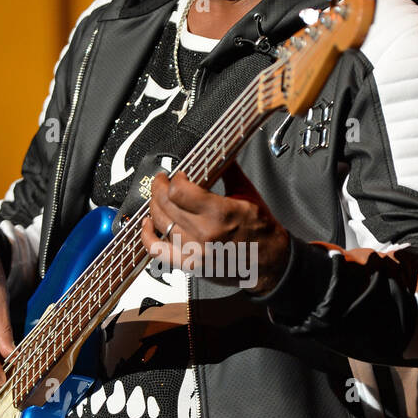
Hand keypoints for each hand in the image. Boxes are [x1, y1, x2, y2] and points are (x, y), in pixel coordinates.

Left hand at [141, 165, 290, 293]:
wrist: (271, 264)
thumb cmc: (262, 232)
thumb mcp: (249, 195)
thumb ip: (229, 171)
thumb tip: (218, 151)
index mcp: (220, 213)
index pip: (178, 191)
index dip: (174, 179)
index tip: (178, 175)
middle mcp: (204, 233)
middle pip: (165, 204)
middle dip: (159, 187)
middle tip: (163, 180)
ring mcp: (194, 251)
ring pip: (159, 223)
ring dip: (154, 206)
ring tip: (158, 198)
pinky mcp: (189, 265)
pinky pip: (157, 250)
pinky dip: (147, 236)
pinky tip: (147, 224)